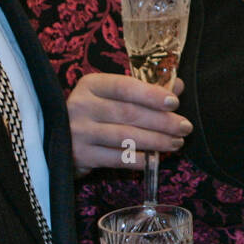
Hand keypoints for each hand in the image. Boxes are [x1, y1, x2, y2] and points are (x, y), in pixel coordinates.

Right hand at [68, 73, 191, 172]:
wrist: (58, 139)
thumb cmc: (94, 113)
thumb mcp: (112, 95)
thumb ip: (144, 89)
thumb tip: (178, 85)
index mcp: (91, 85)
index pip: (125, 87)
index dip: (152, 95)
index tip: (175, 102)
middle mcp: (82, 105)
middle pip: (129, 113)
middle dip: (162, 121)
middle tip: (185, 127)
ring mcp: (78, 131)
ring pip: (126, 137)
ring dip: (156, 141)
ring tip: (176, 143)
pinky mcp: (80, 155)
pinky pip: (117, 158)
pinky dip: (139, 159)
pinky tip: (154, 158)